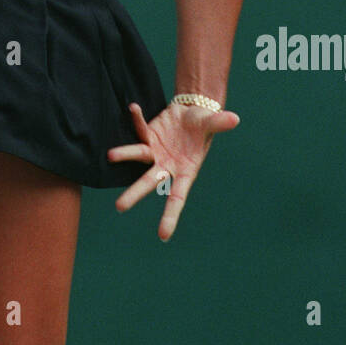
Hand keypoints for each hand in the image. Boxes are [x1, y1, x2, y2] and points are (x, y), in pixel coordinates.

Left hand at [108, 100, 239, 239]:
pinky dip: (137, 119)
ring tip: (111, 155)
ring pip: (138, 156)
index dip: (170, 216)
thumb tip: (234, 119)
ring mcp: (155, 152)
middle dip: (134, 194)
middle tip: (120, 206)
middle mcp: (167, 166)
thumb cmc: (204, 125)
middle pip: (148, 182)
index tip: (163, 236)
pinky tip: (133, 108)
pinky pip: (141, 130)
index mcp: (186, 171)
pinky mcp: (148, 136)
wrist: (192, 111)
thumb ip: (220, 124)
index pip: (177, 198)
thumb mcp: (212, 123)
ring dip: (125, 155)